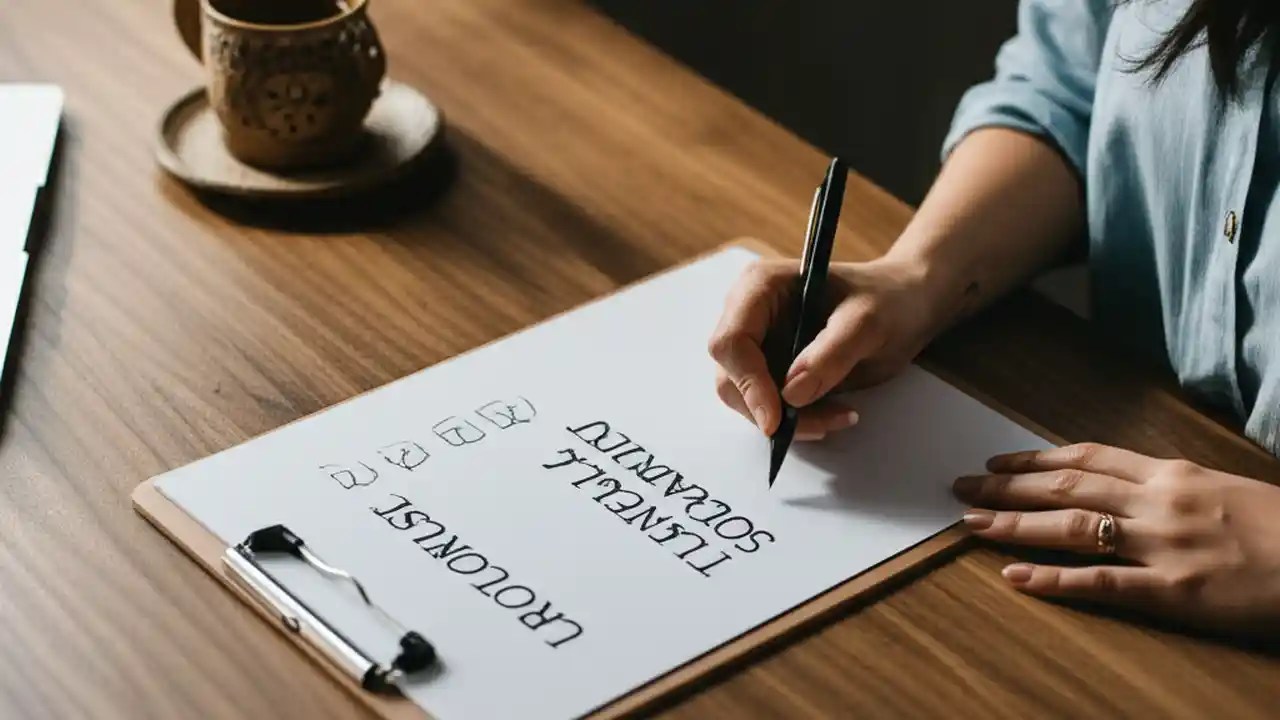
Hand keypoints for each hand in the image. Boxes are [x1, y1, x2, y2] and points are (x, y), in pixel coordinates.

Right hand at [708, 256, 946, 438]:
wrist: (905, 306)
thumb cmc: (887, 300)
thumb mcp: (868, 322)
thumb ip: (831, 354)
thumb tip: (791, 394)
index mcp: (761, 286)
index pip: (731, 340)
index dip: (748, 382)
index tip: (777, 419)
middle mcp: (748, 313)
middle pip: (731, 375)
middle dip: (769, 408)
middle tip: (822, 424)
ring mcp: (757, 342)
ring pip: (747, 397)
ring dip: (788, 420)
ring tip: (839, 417)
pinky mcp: (770, 367)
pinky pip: (768, 405)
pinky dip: (798, 419)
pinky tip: (835, 413)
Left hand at [955, 443, 1279, 636]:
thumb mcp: (1226, 488)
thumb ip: (1175, 487)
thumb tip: (1133, 485)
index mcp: (1172, 474)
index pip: (1087, 457)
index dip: (1034, 460)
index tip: (997, 463)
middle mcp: (1159, 502)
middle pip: (1067, 487)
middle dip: (1008, 489)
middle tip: (962, 488)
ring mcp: (1164, 546)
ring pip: (1072, 527)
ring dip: (1016, 526)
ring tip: (970, 525)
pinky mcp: (1174, 592)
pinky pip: (1102, 583)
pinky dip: (1054, 580)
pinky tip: (1016, 578)